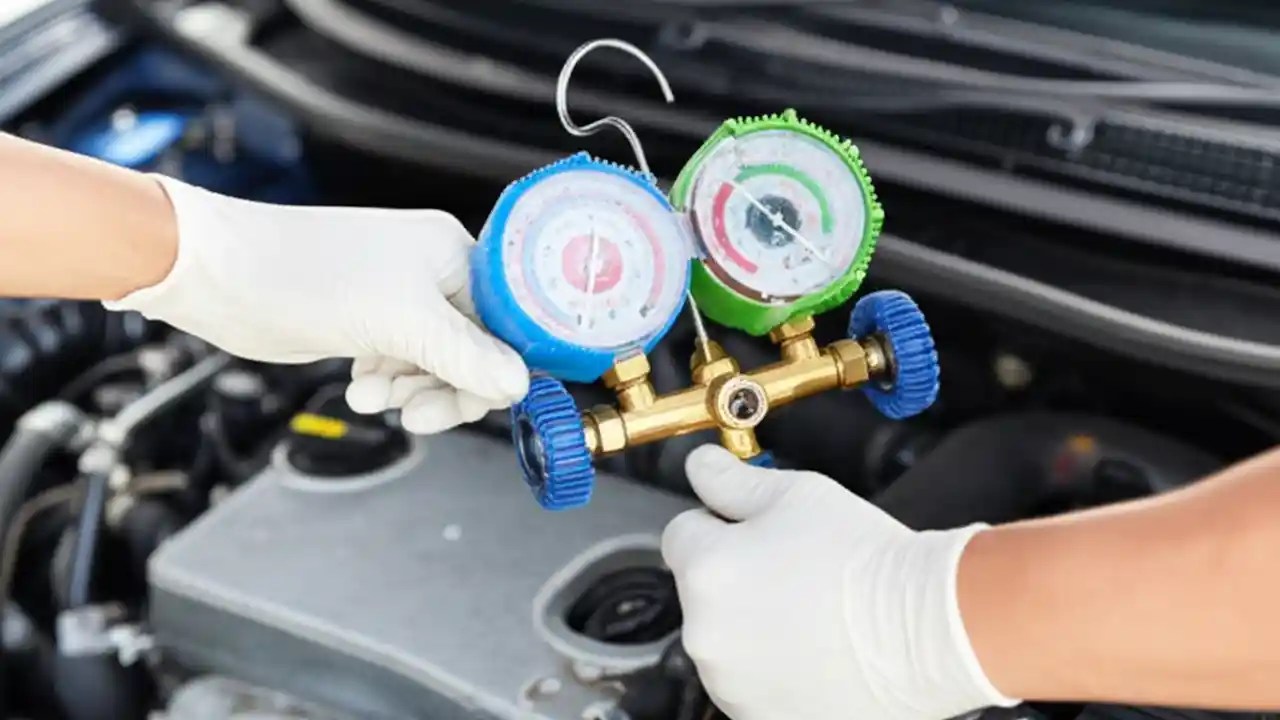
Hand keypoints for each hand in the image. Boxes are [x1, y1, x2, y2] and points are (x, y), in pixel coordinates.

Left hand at [106, 176, 528, 433]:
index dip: (497, 367)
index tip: (480, 401)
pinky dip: (385, 385)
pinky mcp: (367, 322)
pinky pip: (400, 367)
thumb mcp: (400, 324)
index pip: (505, 321)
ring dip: (411, 391)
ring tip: (375, 396)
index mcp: (452, 253)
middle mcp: (430, 272)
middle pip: (473, 349)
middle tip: (422, 415)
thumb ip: (466, 357)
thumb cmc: (302, 276)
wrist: (218, 275)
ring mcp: (397, 298)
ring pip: (434, 365)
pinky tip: (360, 387)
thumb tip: (519, 385)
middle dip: (448, 388)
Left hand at [661, 446, 1017, 719]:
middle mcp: (704, 632)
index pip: (682, 533)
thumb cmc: (865, 560)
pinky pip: (750, 683)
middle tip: (795, 570)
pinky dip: (772, 671)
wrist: (927, 628)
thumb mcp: (797, 494)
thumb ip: (732, 480)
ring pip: (725, 639)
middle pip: (701, 590)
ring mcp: (729, 683)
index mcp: (704, 570)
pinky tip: (816, 652)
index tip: (757, 532)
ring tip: (812, 613)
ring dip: (750, 626)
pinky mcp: (757, 716)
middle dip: (736, 577)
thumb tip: (699, 465)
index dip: (720, 525)